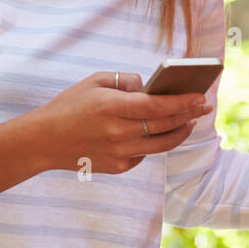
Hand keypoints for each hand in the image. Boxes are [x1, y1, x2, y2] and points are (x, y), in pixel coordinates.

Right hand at [31, 71, 213, 174]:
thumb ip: (125, 80)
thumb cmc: (69, 106)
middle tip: (204, 105)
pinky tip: (161, 132)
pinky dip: (155, 142)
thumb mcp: (93, 82)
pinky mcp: (118, 167)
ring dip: (180, 131)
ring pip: (161, 144)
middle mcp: (118, 133)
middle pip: (164, 125)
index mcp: (112, 107)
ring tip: (190, 121)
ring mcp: (119, 153)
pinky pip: (145, 154)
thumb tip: (149, 86)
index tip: (201, 96)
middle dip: (189, 114)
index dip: (182, 102)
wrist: (44, 141)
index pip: (156, 106)